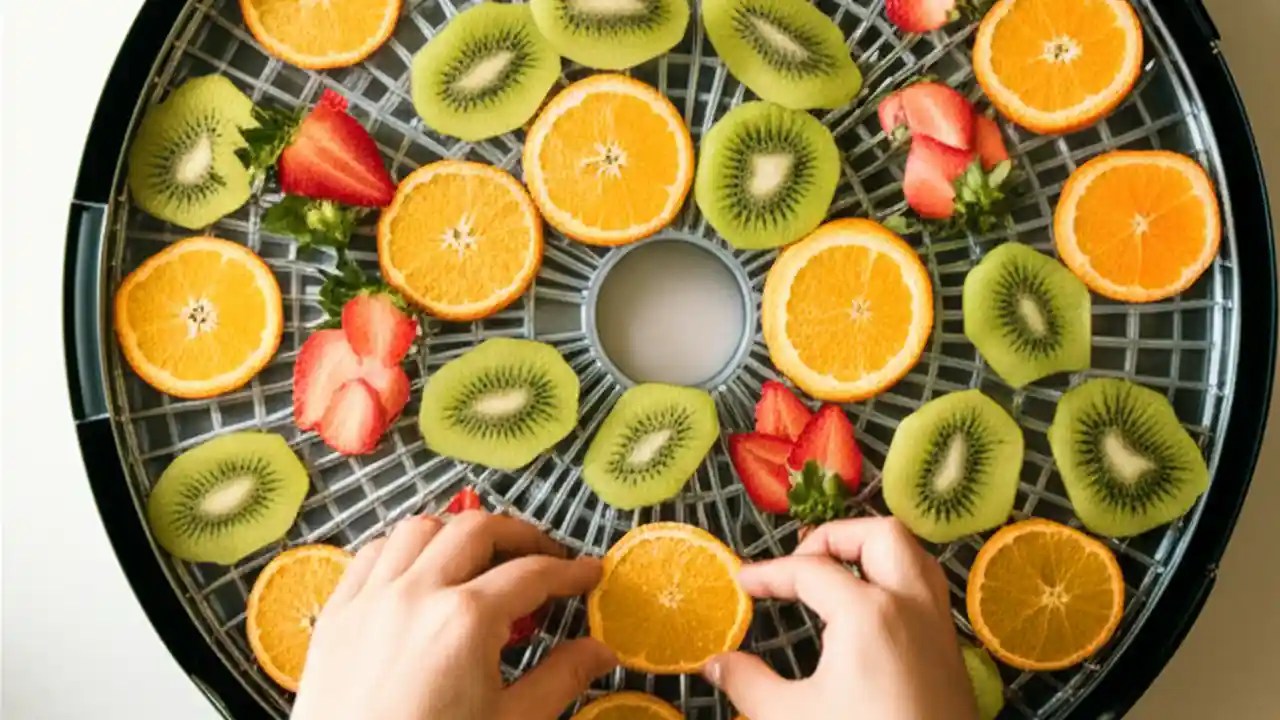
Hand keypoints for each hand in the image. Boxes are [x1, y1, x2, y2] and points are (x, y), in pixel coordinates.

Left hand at [291, 511, 617, 719]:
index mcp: (466, 619)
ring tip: (480, 557)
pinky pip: (371, 553)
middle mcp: (417, 592)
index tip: (589, 573)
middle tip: (544, 558)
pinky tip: (419, 569)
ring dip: (457, 533)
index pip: (532, 574)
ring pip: (419, 529)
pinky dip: (403, 547)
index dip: (569, 570)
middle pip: (476, 529)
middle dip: (519, 535)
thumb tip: (601, 650)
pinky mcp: (337, 614)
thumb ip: (560, 679)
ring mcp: (370, 598)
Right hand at [704, 517, 975, 719]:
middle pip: (878, 534)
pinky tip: (871, 611)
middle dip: (833, 538)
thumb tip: (716, 664)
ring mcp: (938, 624)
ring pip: (913, 554)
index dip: (769, 573)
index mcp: (867, 612)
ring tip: (837, 574)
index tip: (743, 582)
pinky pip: (927, 588)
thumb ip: (749, 684)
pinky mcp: (951, 649)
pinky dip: (896, 578)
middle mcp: (910, 604)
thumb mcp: (793, 717)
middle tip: (800, 565)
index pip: (809, 569)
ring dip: (872, 552)